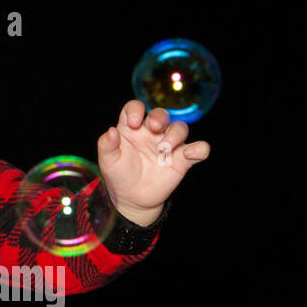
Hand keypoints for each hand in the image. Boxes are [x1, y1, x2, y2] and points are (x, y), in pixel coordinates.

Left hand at [96, 100, 209, 224]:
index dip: (136, 109)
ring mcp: (168, 145)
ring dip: (175, 133)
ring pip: (180, 128)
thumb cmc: (119, 174)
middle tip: (155, 127)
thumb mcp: (108, 160)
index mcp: (132, 128)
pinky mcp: (182, 160)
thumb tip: (111, 131)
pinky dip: (200, 148)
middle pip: (161, 114)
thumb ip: (107, 145)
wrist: (132, 198)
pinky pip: (199, 149)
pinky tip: (191, 153)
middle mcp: (151, 132)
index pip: (135, 108)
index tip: (133, 122)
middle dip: (160, 117)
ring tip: (165, 148)